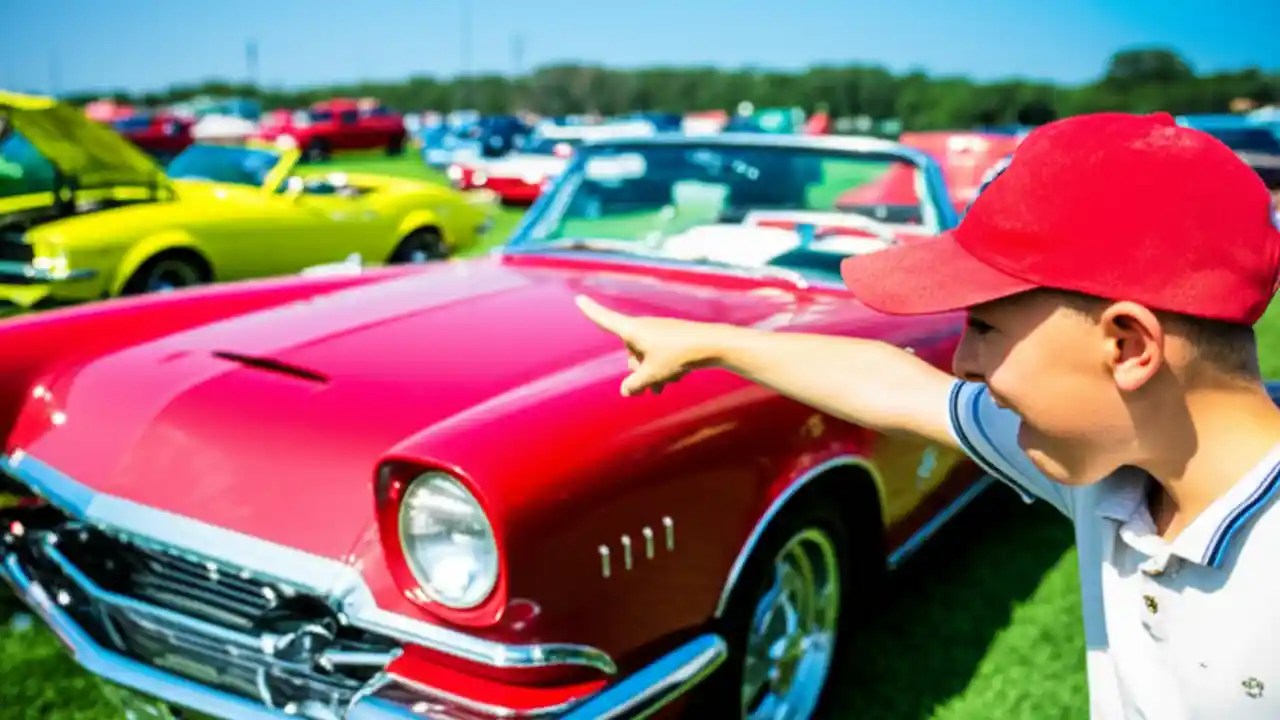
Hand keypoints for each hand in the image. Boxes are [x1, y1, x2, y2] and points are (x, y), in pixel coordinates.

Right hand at [575, 295, 724, 395]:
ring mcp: (657, 331)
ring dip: (653, 373)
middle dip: (638, 370)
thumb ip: (634, 385)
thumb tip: (626, 391)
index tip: (578, 298)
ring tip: (666, 385)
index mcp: (633, 330)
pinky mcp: (671, 337)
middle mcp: (643, 327)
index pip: (605, 319)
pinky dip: (663, 367)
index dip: (591, 311)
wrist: (711, 344)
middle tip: (653, 385)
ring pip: (646, 357)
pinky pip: (659, 355)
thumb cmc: (678, 355)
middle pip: (630, 353)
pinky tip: (677, 377)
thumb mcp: (652, 375)